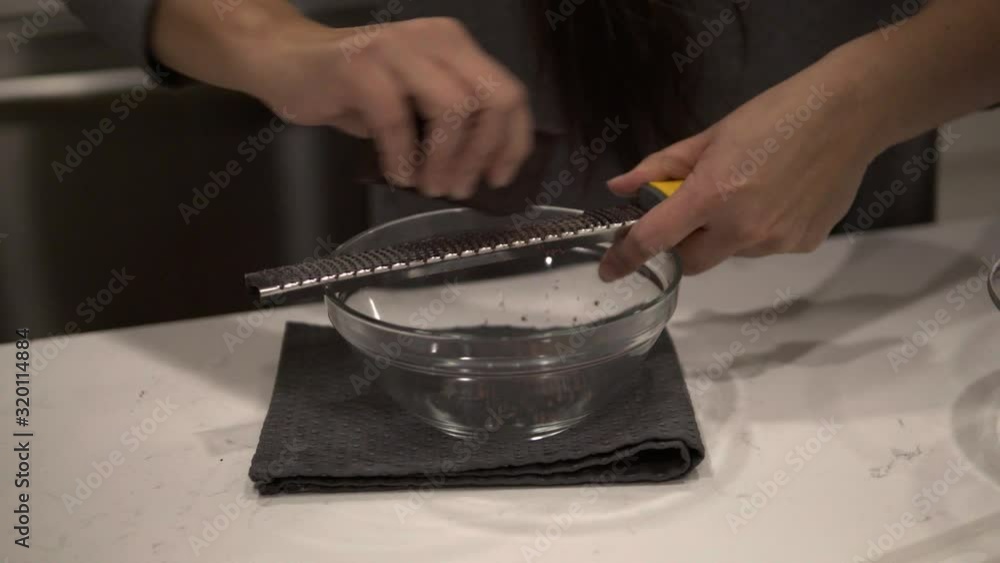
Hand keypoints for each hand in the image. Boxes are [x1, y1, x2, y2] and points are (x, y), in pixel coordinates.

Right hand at [243, 17, 533, 198]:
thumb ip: (449, 123)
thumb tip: (481, 169)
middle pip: (491, 100)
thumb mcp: (413, 102)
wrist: (284, 60)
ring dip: (445, 159)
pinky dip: (401, 157)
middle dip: (481, 153)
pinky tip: (397, 174)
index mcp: (455, 46)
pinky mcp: (360, 66)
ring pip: (453, 108)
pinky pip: (397, 120)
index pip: (509, 93)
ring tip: (429, 186)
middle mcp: (435, 39)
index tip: (498, 178)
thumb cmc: (351, 88)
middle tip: (459, 187)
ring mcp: (398, 49)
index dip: (512, 142)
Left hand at [598, 60, 879, 280]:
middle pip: (690, 262)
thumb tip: (619, 187)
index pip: (653, 240)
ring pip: (729, 253)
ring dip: (724, 234)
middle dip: (680, 246)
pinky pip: (765, 247)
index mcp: (711, 196)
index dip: (625, 258)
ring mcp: (775, 241)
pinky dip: (758, 230)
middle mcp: (742, 228)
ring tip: (748, 191)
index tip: (609, 271)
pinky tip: (777, 197)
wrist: (849, 113)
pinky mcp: (803, 244)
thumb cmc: (774, 115)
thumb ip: (661, 167)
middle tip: (689, 215)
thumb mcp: (710, 135)